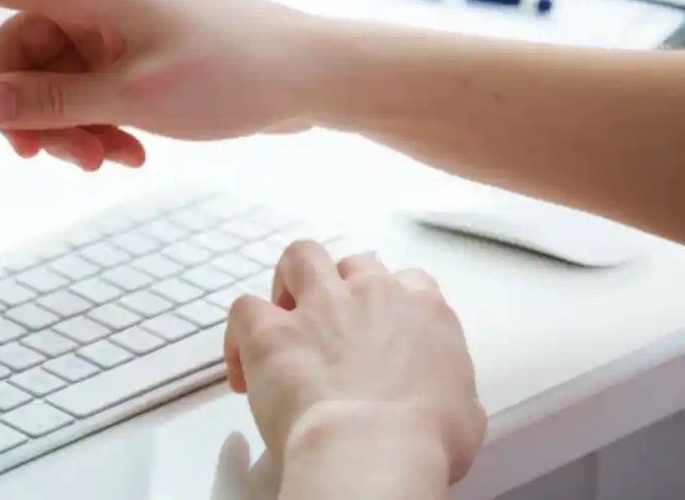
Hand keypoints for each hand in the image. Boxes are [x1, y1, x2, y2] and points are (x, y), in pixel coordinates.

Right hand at [0, 0, 341, 169]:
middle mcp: (92, 1)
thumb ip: (52, 102)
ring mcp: (113, 28)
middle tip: (63, 161)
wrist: (307, 78)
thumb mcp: (134, 97)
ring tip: (109, 161)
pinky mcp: (133, 53)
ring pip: (51, 82)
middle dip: (29, 114)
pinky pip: (85, 89)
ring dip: (67, 128)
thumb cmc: (235, 72)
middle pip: (15, 55)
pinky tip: (129, 154)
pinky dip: (95, 124)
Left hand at [224, 242, 485, 496]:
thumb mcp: (465, 414)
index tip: (380, 332)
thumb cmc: (424, 440)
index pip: (409, 283)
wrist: (374, 447)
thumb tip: (446, 403)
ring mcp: (319, 305)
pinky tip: (245, 369)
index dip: (389, 304)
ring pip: (301, 257)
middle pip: (353, 264)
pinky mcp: (271, 329)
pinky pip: (243, 308)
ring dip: (289, 281)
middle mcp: (371, 293)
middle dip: (340, 288)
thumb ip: (452, 391)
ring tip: (283, 317)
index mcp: (423, 311)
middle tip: (331, 328)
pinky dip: (238, 334)